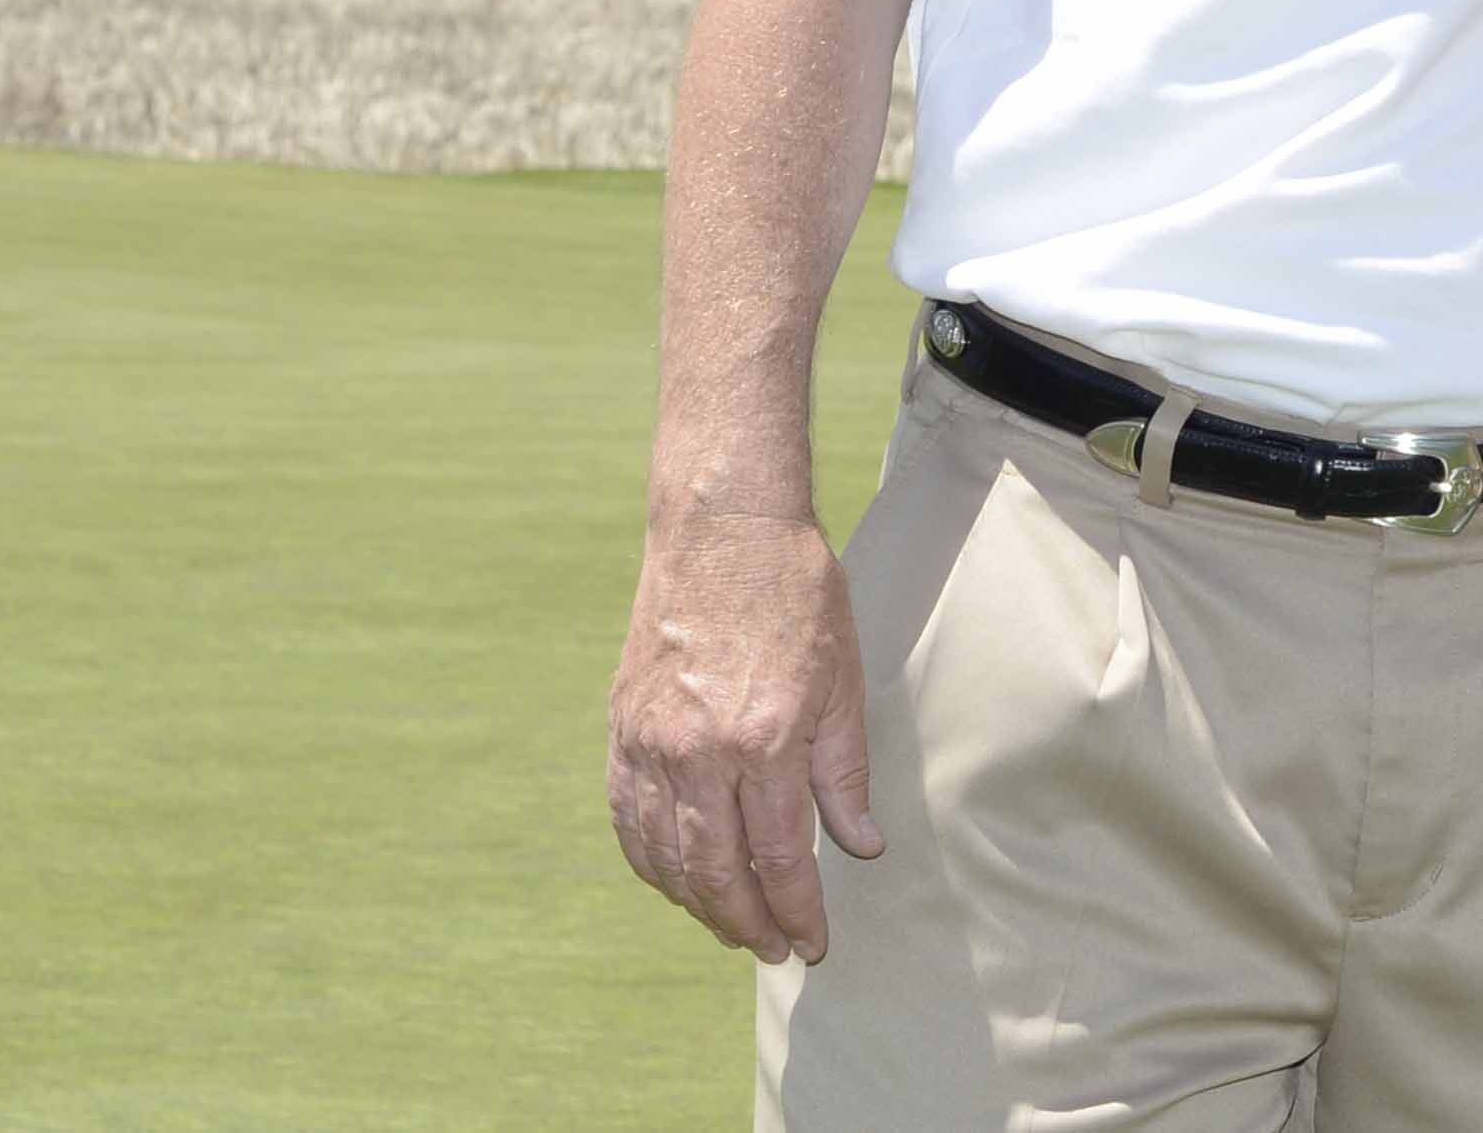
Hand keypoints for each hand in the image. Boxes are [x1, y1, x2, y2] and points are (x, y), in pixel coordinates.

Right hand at [606, 507, 878, 961]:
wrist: (721, 531)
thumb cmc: (797, 597)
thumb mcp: (845, 681)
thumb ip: (845, 774)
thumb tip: (860, 847)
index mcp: (762, 740)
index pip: (778, 856)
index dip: (796, 908)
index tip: (812, 942)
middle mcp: (696, 752)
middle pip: (713, 871)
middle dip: (746, 922)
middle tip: (772, 949)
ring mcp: (649, 743)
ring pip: (663, 856)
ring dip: (697, 902)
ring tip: (733, 925)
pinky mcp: (622, 731)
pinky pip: (628, 820)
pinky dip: (651, 862)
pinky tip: (677, 879)